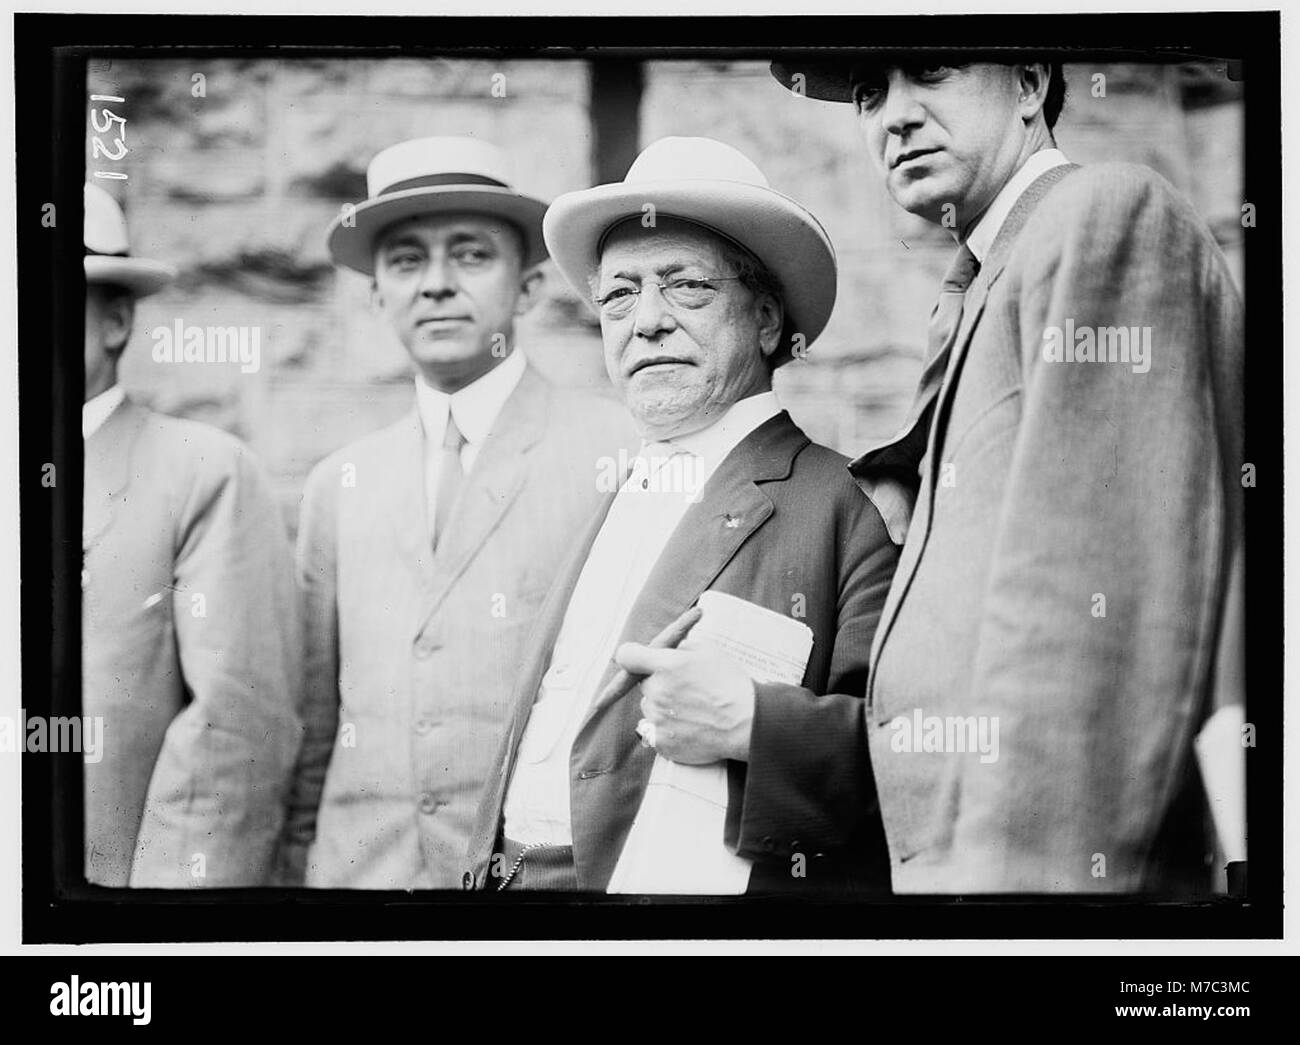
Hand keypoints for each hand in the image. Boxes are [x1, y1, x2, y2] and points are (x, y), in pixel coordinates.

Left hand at [614, 637, 754, 763]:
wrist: (747, 724)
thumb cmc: (731, 685)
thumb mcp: (709, 651)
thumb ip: (681, 648)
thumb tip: (668, 651)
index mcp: (666, 665)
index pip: (627, 655)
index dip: (632, 656)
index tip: (638, 660)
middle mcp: (657, 691)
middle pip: (644, 685)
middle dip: (659, 685)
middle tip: (685, 690)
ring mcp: (657, 719)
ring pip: (650, 709)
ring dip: (663, 708)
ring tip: (692, 711)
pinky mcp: (661, 742)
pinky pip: (655, 731)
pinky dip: (668, 730)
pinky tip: (690, 727)